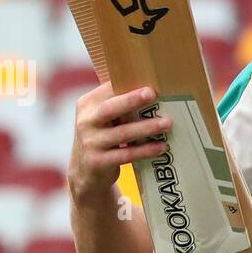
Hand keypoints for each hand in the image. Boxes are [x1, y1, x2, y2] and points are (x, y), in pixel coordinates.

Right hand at [68, 81, 172, 200]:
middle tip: (152, 93)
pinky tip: (162, 146)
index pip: (107, 90)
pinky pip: (127, 154)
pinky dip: (146, 150)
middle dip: (131, 100)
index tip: (148, 80)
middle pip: (110, 109)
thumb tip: (152, 90)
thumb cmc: (101, 137)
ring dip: (146, 127)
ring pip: (122, 133)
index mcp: (87, 105)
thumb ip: (118, 104)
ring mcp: (91, 143)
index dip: (126, 84)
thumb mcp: (101, 118)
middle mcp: (86, 122)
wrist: (84, 171)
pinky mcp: (98, 162)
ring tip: (167, 123)